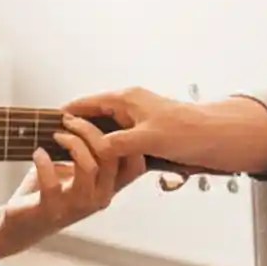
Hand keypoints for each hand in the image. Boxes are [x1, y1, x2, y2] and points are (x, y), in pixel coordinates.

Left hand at [0, 114, 147, 247]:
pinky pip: (53, 182)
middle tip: (71, 120)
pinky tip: (38, 153)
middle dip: (91, 130)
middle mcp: (99, 198)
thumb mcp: (76, 171)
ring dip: (72, 143)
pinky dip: (44, 162)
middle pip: (111, 156)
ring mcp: (77, 206)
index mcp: (107, 187)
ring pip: (89, 167)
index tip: (101, 119)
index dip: (124, 138)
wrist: (22, 225)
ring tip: (57, 134)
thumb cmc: (50, 192)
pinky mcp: (52, 209)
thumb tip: (90, 116)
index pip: (136, 164)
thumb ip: (89, 153)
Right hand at [63, 87, 266, 175]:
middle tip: (56, 147)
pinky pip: (119, 143)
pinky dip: (109, 152)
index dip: (66, 114)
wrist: (219, 138)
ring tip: (75, 159)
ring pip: (106, 133)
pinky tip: (104, 166)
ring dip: (94, 145)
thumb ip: (116, 145)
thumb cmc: (188, 132)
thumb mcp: (146, 139)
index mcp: (126, 99)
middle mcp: (130, 106)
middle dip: (77, 131)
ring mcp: (138, 121)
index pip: (86, 103)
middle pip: (93, 118)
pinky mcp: (146, 135)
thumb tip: (92, 151)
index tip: (47, 124)